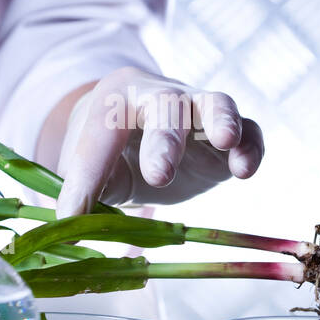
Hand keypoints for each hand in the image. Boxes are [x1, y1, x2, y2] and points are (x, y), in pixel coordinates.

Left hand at [54, 68, 263, 216]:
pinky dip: (251, 146)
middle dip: (165, 138)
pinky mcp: (231, 134)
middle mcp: (161, 95)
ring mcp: (200, 110)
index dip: (92, 169)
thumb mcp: (85, 171)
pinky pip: (250, 131)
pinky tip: (244, 171)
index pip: (103, 128)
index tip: (80, 208)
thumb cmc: (110, 153)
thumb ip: (79, 190)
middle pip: (167, 104)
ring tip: (225, 142)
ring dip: (223, 120)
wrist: (140, 136)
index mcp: (116, 100)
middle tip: (159, 176)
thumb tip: (68, 223)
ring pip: (217, 102)